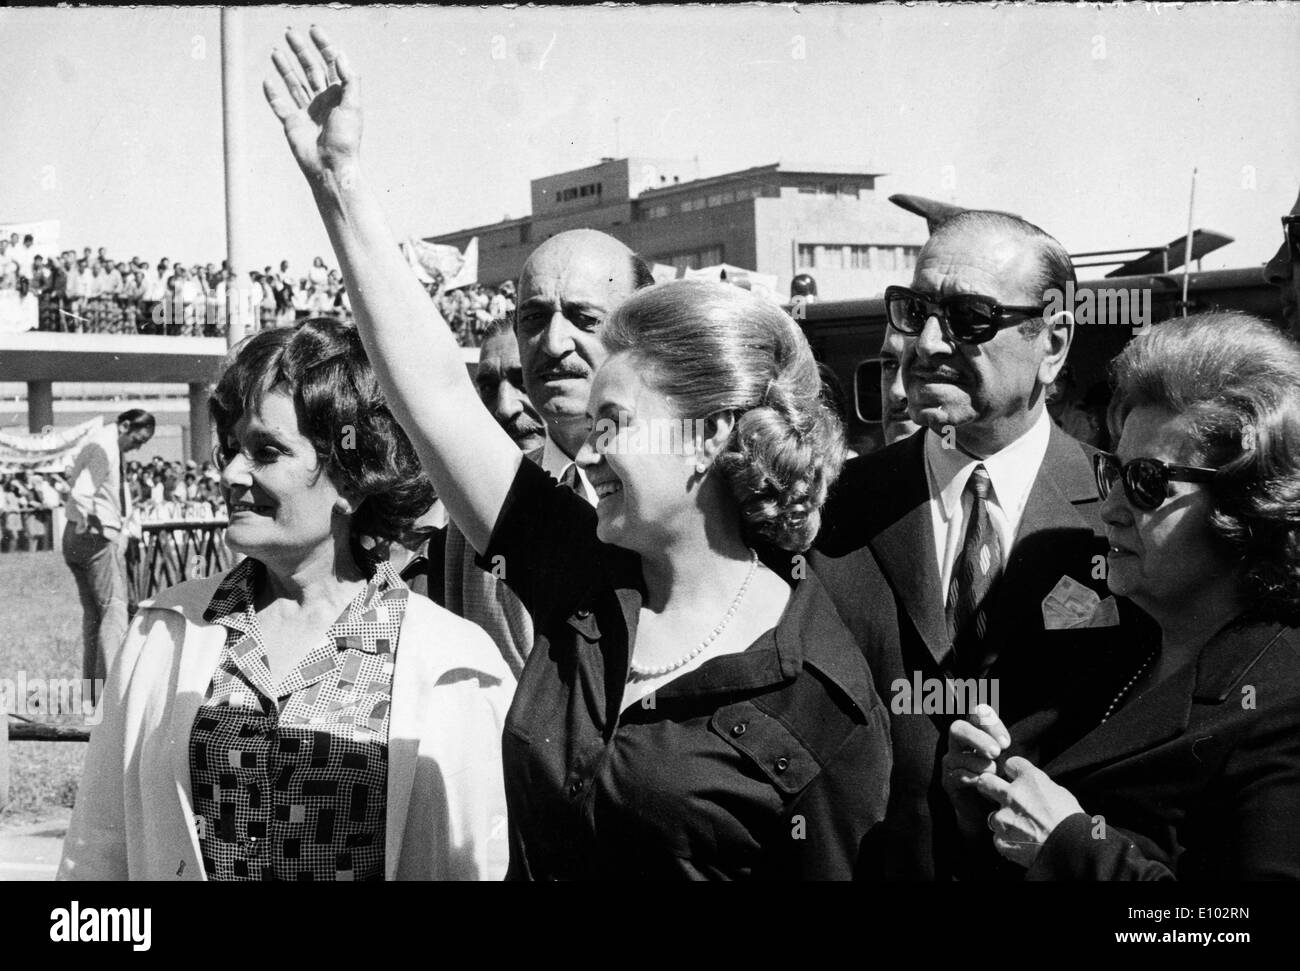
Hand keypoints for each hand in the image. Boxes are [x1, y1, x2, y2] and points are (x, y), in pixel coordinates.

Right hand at [263, 26, 361, 185]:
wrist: (330, 166)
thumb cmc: (345, 140)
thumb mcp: (353, 107)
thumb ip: (349, 80)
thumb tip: (340, 55)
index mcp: (338, 95)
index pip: (330, 64)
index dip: (323, 46)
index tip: (314, 30)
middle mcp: (322, 101)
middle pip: (310, 69)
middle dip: (301, 50)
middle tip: (290, 32)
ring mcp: (306, 111)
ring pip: (294, 83)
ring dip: (286, 66)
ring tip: (276, 50)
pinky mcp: (292, 123)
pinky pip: (279, 105)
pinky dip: (272, 94)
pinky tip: (267, 81)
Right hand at [941, 703, 1010, 839]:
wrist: (990, 812)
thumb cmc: (1002, 782)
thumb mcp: (1008, 760)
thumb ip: (1004, 747)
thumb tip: (1001, 744)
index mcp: (975, 732)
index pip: (976, 714)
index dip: (989, 723)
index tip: (1007, 743)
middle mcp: (959, 744)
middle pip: (958, 728)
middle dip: (977, 738)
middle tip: (996, 752)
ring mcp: (951, 762)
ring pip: (959, 755)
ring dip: (981, 765)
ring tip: (994, 775)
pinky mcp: (948, 781)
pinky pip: (958, 775)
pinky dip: (974, 779)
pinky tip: (984, 785)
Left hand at [975, 756, 1084, 868]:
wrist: (1073, 849)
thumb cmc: (1072, 822)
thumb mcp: (1060, 793)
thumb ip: (1039, 787)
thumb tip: (1032, 788)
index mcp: (1029, 779)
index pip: (1011, 764)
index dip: (1014, 772)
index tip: (1015, 777)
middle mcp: (1012, 795)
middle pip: (985, 781)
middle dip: (988, 786)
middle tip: (996, 794)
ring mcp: (1004, 818)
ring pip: (993, 816)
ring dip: (1004, 821)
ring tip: (1022, 830)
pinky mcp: (1002, 840)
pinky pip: (998, 838)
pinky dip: (1008, 841)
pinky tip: (1022, 844)